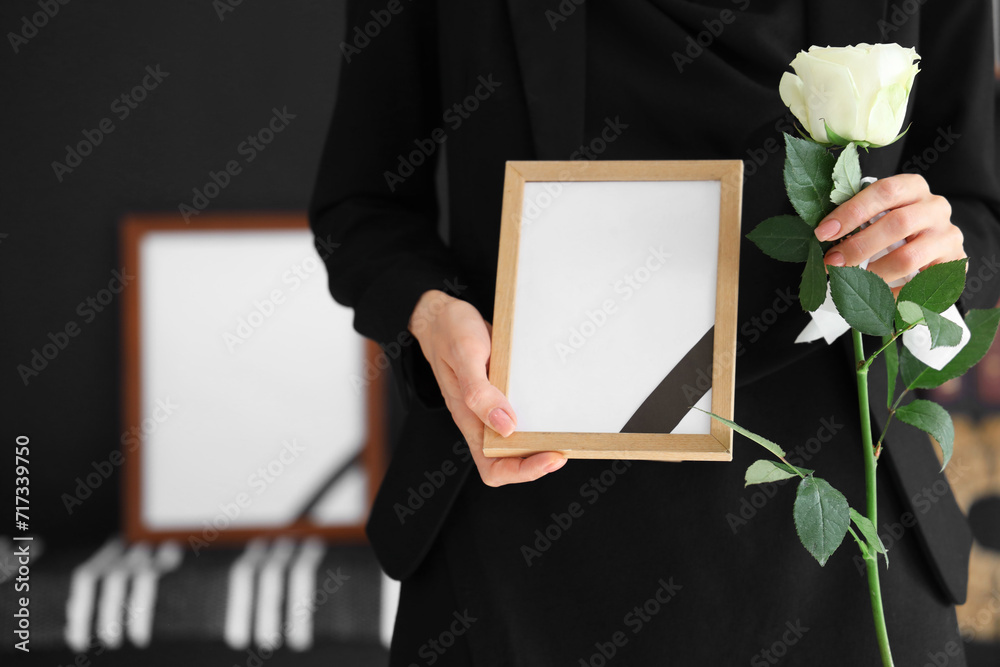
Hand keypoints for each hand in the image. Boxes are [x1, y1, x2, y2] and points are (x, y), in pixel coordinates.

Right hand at [409, 290, 567, 485]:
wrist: (443, 314)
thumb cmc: (449, 332)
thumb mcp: (465, 356)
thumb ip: (479, 392)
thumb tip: (506, 425)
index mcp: (468, 420)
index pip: (493, 467)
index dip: (522, 471)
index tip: (550, 456)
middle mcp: (481, 420)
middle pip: (510, 460)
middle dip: (539, 460)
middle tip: (564, 448)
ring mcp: (492, 407)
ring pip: (519, 440)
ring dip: (542, 442)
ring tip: (565, 432)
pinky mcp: (503, 392)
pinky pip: (522, 414)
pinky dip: (540, 418)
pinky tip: (555, 407)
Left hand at [813, 174, 965, 287]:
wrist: (934, 246)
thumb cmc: (894, 227)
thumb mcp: (878, 214)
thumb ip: (856, 219)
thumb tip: (822, 235)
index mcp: (912, 187)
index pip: (883, 192)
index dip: (851, 212)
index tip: (823, 232)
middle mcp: (935, 208)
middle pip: (897, 224)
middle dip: (858, 246)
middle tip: (832, 263)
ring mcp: (948, 236)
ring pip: (909, 257)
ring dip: (874, 273)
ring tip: (852, 281)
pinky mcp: (954, 264)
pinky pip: (921, 285)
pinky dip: (894, 295)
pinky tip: (876, 298)